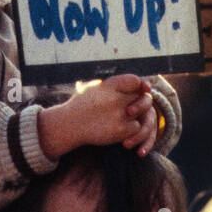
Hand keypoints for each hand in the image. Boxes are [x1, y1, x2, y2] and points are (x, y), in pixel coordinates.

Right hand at [37, 75, 152, 158]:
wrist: (69, 125)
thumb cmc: (79, 105)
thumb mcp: (92, 87)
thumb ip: (108, 84)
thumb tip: (122, 81)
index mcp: (110, 85)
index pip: (135, 80)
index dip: (140, 85)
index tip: (143, 89)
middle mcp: (116, 98)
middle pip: (141, 97)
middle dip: (141, 101)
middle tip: (136, 106)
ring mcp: (119, 115)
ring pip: (141, 113)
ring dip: (137, 115)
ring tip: (127, 117)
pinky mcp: (119, 130)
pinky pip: (136, 127)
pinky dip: (131, 129)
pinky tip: (122, 128)